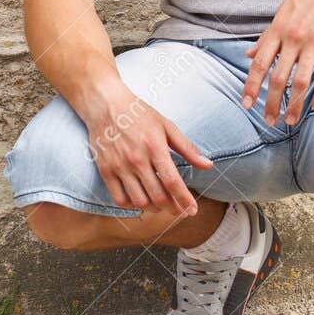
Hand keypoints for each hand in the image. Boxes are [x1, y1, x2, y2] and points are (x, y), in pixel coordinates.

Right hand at [84, 86, 212, 215]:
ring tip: (159, 204)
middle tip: (177, 208)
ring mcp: (119, 166)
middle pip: (158, 196)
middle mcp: (136, 159)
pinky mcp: (105, 170)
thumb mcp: (166, 126)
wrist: (105, 104)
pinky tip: (139, 198)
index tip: (192, 210)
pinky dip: (131, 204)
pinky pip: (119, 198)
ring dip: (153, 207)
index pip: (172, 181)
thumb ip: (187, 148)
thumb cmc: (138, 113)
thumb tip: (207, 165)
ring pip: (139, 201)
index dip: (184, 200)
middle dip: (172, 208)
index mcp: (155, 147)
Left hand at [240, 0, 313, 124]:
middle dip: (270, 102)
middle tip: (268, 121)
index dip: (251, 85)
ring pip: (301, 80)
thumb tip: (247, 55)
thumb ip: (266, 36)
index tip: (246, 104)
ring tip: (291, 120)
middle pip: (277, 77)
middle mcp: (293, 38)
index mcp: (277, 30)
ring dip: (295, 104)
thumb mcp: (282, 12)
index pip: (259, 63)